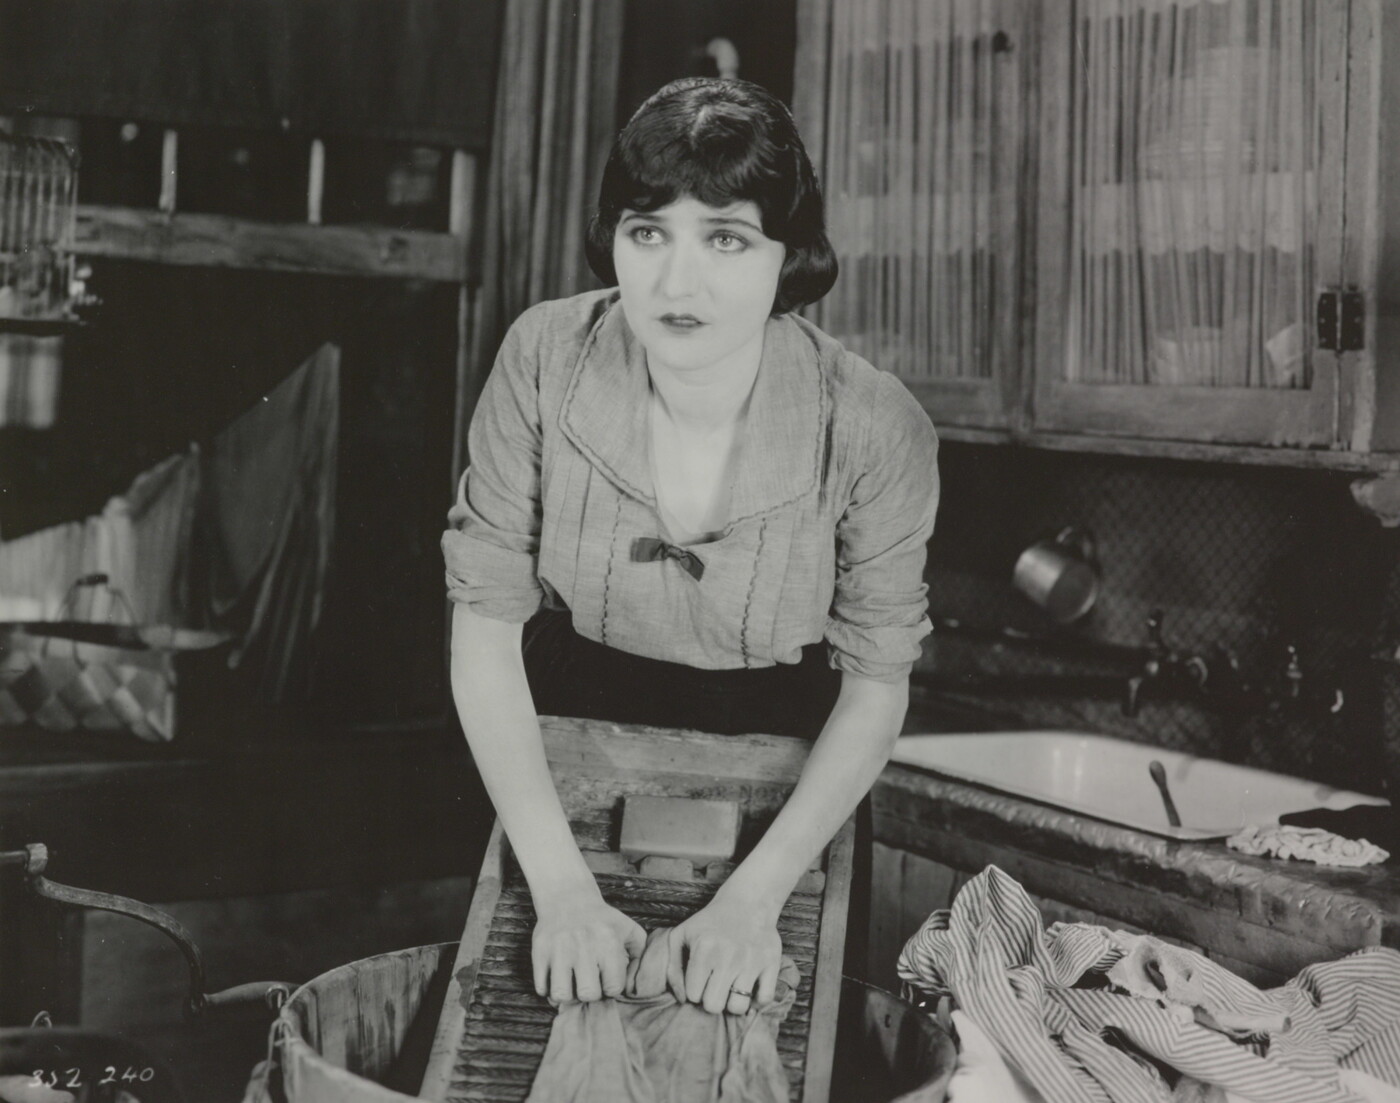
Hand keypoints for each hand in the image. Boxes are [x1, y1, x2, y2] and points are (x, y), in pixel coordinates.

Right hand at [531, 882, 645, 1003]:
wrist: (567, 897)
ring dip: (568, 996)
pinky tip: (557, 979)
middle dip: (590, 994)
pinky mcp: (539, 951)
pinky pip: (541, 987)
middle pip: (587, 994)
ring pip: (560, 995)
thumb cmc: (602, 921)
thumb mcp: (629, 930)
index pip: (613, 987)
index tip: (607, 980)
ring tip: (572, 985)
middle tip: (589, 983)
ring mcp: (559, 949)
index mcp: (608, 942)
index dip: (611, 988)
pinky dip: (548, 990)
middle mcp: (583, 945)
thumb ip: (640, 956)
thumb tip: (636, 984)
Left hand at [666, 891, 782, 1014]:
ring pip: (737, 1008)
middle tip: (714, 986)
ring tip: (731, 989)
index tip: (700, 979)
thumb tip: (681, 1000)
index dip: (695, 991)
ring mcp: (752, 961)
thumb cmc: (710, 923)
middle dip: (711, 1000)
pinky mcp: (771, 963)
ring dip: (732, 1003)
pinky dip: (756, 1001)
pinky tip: (749, 989)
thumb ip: (672, 968)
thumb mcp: (682, 936)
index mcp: (704, 949)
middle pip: (713, 1006)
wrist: (747, 901)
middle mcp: (728, 956)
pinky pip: (764, 1000)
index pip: (693, 995)